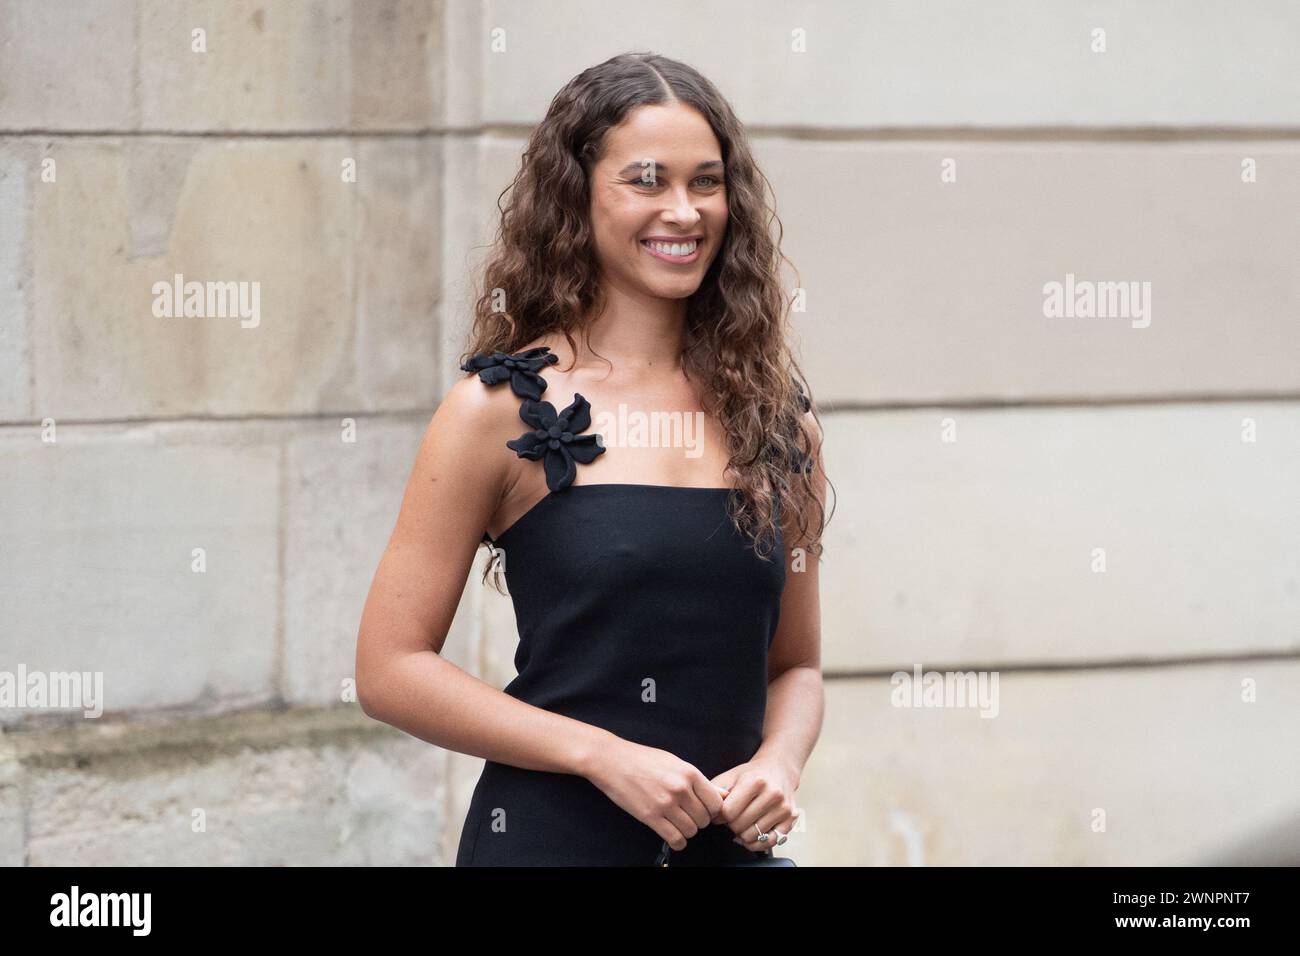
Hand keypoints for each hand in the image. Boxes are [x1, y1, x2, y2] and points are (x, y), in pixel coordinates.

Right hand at [583, 737, 726, 850]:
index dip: (712, 810)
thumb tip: (723, 794)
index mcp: (689, 773)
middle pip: (704, 819)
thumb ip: (699, 781)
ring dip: (687, 831)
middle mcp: (680, 789)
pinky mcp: (650, 816)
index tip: (704, 810)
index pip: (716, 802)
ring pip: (691, 831)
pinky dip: (678, 842)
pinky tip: (673, 835)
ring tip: (678, 823)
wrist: (613, 761)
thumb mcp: (675, 762)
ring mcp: (665, 804)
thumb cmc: (644, 759)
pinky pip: (675, 838)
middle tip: (688, 816)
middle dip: (699, 821)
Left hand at [709, 757, 800, 850]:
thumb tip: (711, 812)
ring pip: (753, 836)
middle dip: (731, 824)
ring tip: (744, 822)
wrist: (778, 769)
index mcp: (755, 781)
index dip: (720, 815)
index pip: (728, 812)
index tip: (722, 811)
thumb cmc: (752, 774)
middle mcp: (772, 794)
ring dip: (743, 833)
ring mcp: (783, 808)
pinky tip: (752, 834)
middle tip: (734, 816)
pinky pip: (770, 842)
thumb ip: (715, 792)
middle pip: (739, 825)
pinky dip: (757, 843)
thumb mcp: (730, 776)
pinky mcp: (790, 819)